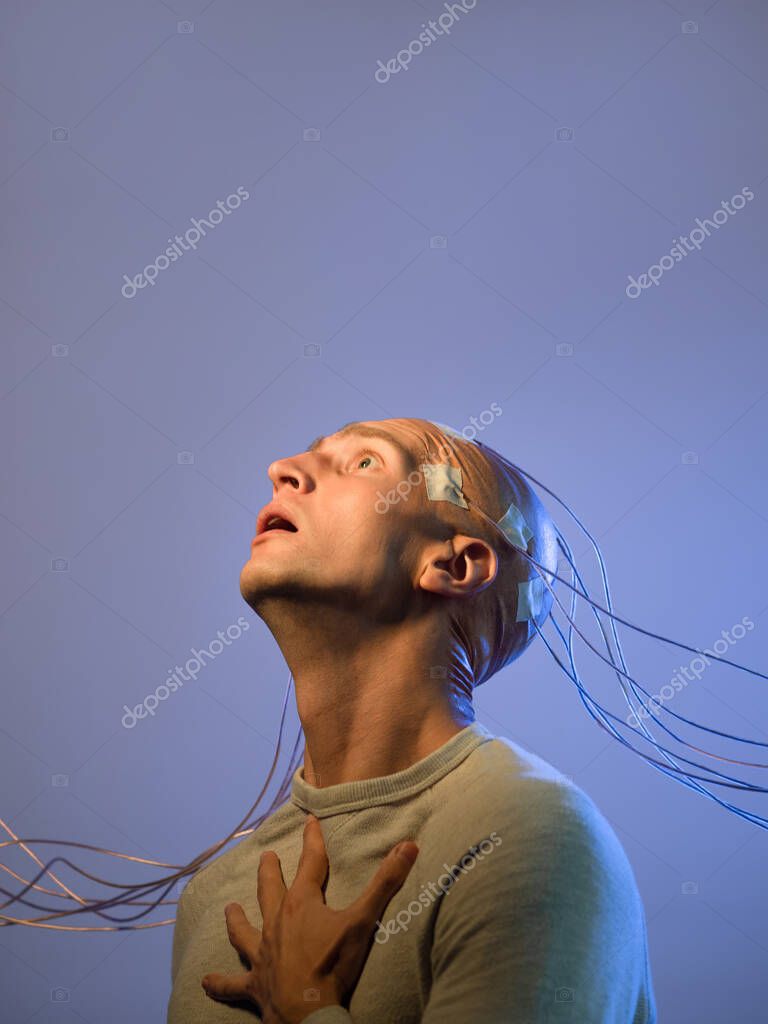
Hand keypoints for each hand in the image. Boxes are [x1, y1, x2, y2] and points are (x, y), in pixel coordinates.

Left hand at [201, 814, 418, 1023]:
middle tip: (265, 857)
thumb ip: (385, 882)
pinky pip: (232, 983)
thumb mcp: (363, 920)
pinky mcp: (255, 984)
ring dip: (236, 920)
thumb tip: (408, 845)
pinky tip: (205, 981)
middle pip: (270, 891)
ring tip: (229, 908)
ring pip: (244, 932)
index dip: (311, 841)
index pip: (310, 863)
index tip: (309, 821)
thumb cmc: (334, 964)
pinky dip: (219, 982)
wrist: (309, 1011)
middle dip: (269, 872)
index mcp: (301, 903)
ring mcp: (262, 955)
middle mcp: (276, 923)